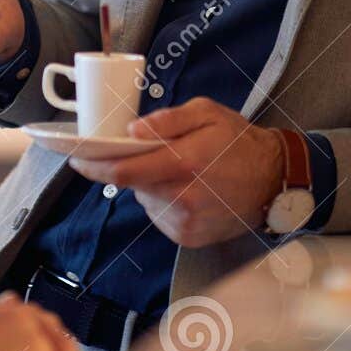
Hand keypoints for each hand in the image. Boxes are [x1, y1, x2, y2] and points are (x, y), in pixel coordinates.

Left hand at [69, 98, 284, 247]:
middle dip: (127, 168)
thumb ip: (167, 121)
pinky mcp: (189, 237)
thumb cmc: (239, 141)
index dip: (93, 165)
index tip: (74, 158)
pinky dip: (163, 201)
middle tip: (142, 153)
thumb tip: (132, 131)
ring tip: (179, 170)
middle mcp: (182, 197)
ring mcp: (186, 222)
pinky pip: (160, 217)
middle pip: (132, 185)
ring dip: (149, 185)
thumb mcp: (207, 112)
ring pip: (145, 201)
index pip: (124, 170)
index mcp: (184, 162)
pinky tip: (186, 189)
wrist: (275, 180)